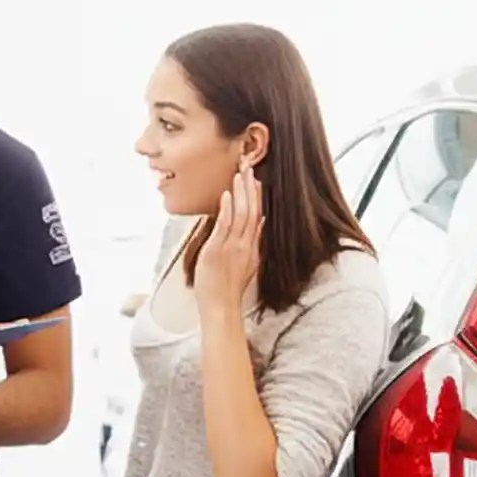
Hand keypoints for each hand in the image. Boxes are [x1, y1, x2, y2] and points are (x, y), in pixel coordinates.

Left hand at [195, 161, 262, 315]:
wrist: (221, 307)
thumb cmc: (227, 289)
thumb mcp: (248, 265)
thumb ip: (253, 244)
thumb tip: (258, 225)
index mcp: (252, 248)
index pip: (257, 217)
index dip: (257, 198)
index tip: (256, 181)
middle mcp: (245, 245)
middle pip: (252, 211)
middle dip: (250, 189)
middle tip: (249, 169)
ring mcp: (232, 248)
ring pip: (241, 214)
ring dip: (240, 193)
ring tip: (240, 175)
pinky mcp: (218, 251)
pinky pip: (225, 226)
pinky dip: (227, 209)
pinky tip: (227, 195)